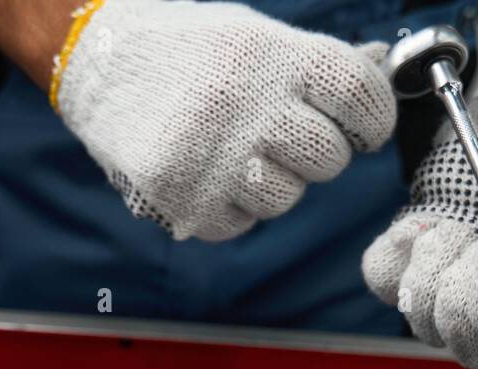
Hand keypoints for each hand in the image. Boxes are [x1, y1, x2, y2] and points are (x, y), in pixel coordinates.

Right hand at [53, 0, 395, 240]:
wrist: (97, 60)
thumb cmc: (187, 50)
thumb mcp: (254, 35)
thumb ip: (314, 64)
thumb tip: (380, 70)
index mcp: (269, 55)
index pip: (358, 93)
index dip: (373, 118)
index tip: (363, 128)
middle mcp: (243, 105)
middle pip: (329, 158)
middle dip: (317, 153)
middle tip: (284, 137)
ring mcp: (211, 158)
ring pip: (286, 198)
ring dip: (272, 183)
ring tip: (236, 152)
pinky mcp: (182, 199)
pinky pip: (239, 224)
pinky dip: (231, 206)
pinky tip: (206, 172)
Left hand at [363, 49, 477, 368]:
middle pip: (456, 340)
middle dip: (456, 293)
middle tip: (477, 237)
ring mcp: (456, 274)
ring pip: (417, 314)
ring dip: (427, 271)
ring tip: (455, 224)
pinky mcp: (422, 243)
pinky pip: (383, 276)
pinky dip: (395, 253)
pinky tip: (423, 221)